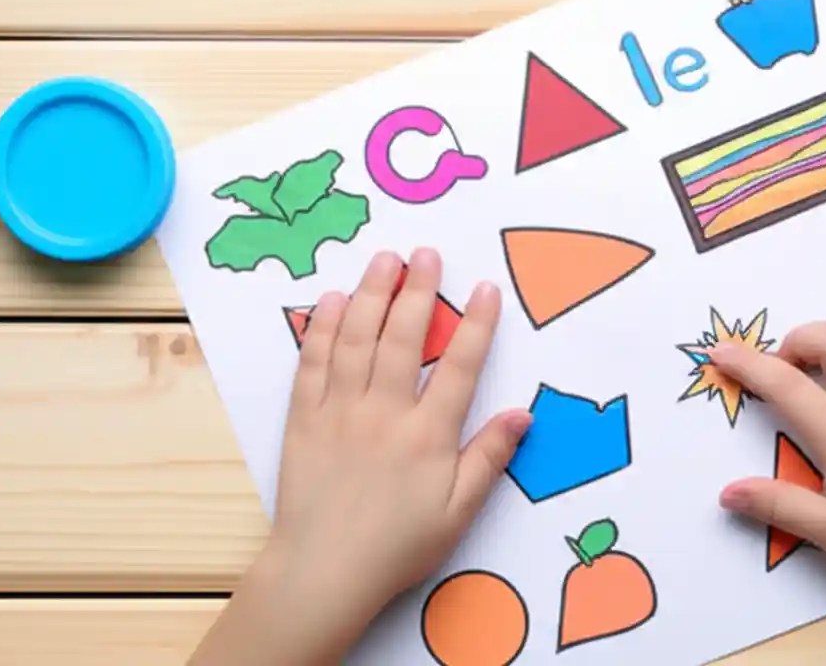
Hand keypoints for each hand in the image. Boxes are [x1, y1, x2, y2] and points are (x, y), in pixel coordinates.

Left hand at [190, 248, 529, 665]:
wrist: (323, 571)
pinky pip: (313, 361)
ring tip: (385, 259)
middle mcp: (383, 412)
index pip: (459, 366)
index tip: (484, 288)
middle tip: (427, 253)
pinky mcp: (303, 418)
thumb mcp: (457, 512)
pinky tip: (334, 301)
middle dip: (418, 289)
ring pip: (357, 338)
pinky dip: (324, 326)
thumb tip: (522, 414)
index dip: (475, 324)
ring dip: (372, 293)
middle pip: (403, 337)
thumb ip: (488, 458)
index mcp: (427, 435)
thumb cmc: (397, 546)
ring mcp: (339, 410)